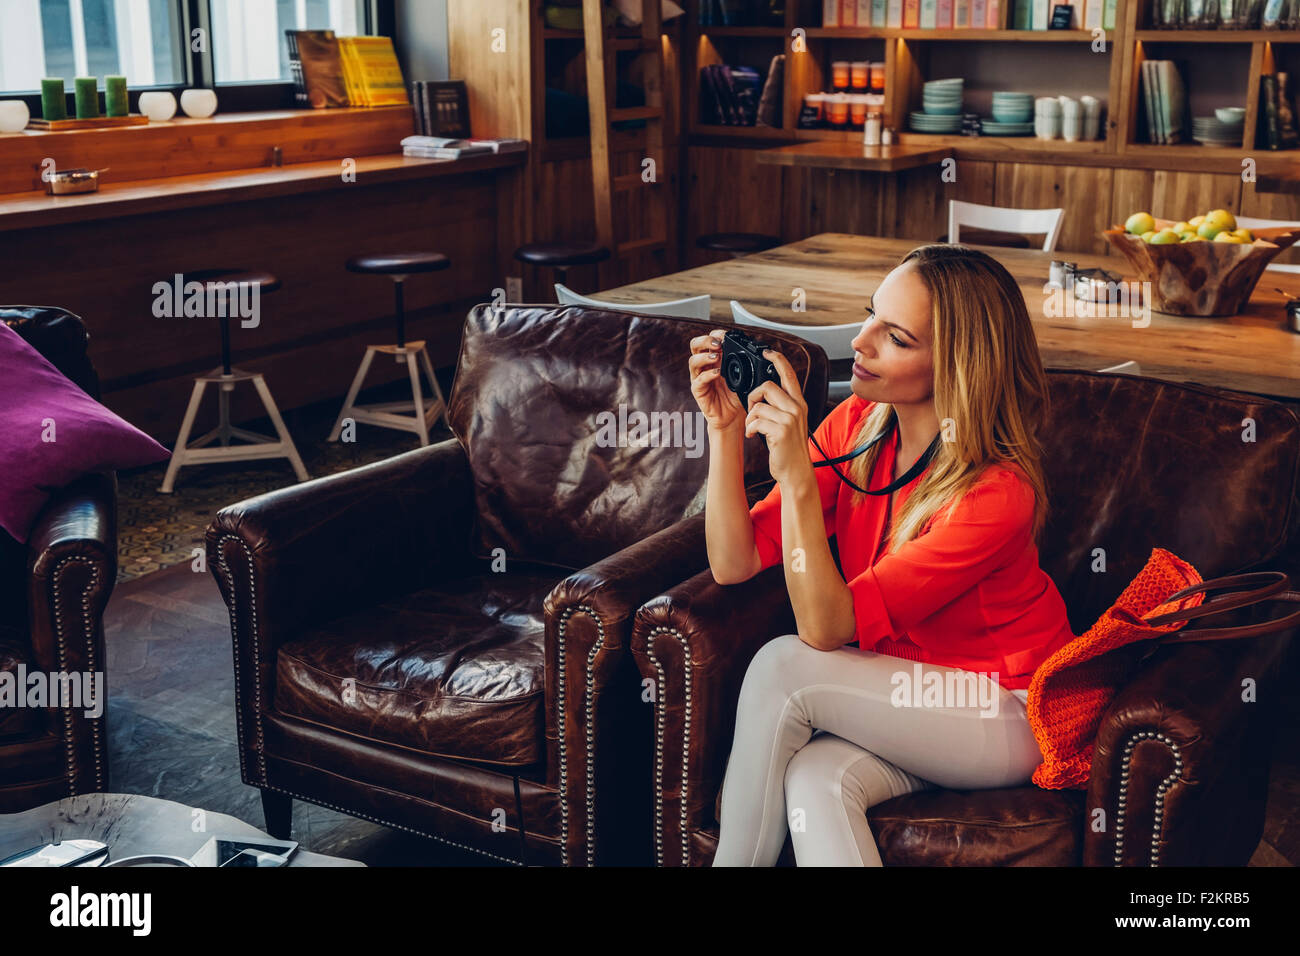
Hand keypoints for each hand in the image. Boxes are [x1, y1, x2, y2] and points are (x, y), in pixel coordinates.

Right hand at [689, 329, 744, 431]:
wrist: (733, 417)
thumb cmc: (738, 395)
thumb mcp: (745, 376)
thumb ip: (747, 363)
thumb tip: (763, 350)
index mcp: (715, 358)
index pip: (709, 340)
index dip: (715, 334)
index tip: (726, 335)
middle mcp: (705, 366)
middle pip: (695, 345)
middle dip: (706, 340)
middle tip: (718, 343)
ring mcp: (700, 378)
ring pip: (693, 361)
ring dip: (704, 356)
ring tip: (717, 357)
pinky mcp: (698, 391)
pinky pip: (698, 381)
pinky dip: (707, 375)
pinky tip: (717, 373)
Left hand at [745, 349, 811, 487]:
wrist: (795, 471)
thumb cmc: (789, 447)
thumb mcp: (790, 422)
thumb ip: (781, 405)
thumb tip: (762, 392)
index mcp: (799, 403)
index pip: (789, 374)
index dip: (777, 360)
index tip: (767, 352)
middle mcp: (796, 408)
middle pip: (767, 386)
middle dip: (753, 397)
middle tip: (752, 411)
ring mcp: (789, 419)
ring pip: (758, 405)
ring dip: (750, 417)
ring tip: (753, 428)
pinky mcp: (780, 431)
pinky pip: (755, 421)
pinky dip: (749, 429)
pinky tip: (752, 436)